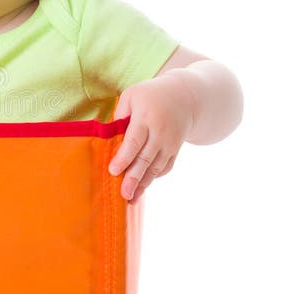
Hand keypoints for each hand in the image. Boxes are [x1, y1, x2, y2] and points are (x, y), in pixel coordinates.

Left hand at [108, 73, 194, 203]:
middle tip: (123, 194)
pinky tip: (142, 187)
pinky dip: (153, 178)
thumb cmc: (150, 95)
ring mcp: (170, 143)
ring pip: (156, 167)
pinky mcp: (175, 150)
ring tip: (131, 198)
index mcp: (147, 117)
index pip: (134, 140)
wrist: (185, 97)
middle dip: (134, 178)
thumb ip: (120, 115)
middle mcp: (161, 133)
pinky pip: (164, 167)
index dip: (124, 157)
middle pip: (146, 158)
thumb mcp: (132, 96)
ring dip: (144, 184)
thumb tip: (109, 138)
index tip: (113, 171)